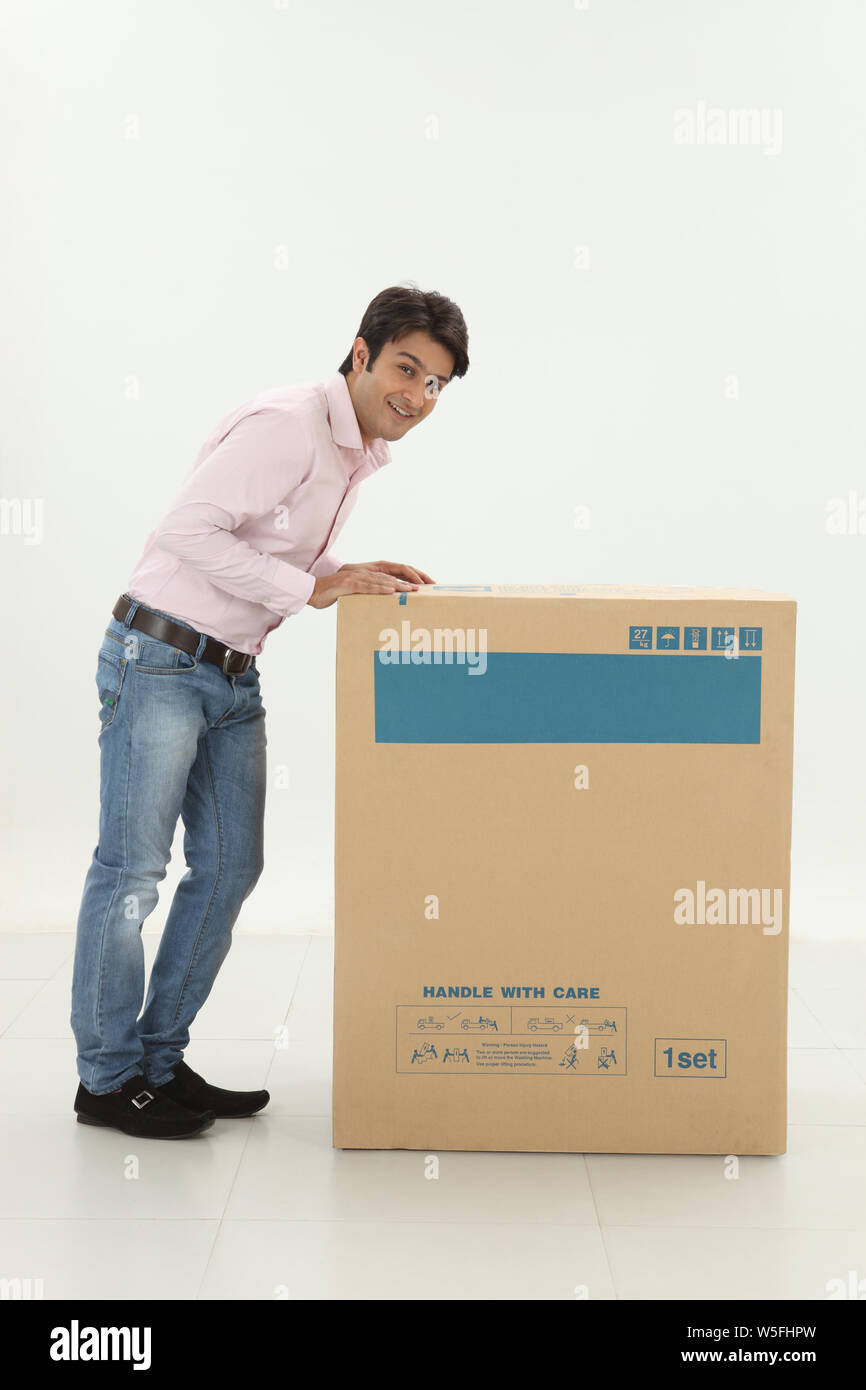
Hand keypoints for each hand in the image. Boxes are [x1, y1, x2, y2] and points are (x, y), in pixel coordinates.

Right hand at [307, 561, 434, 609]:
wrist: (312, 591)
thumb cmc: (335, 593)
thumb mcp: (356, 592)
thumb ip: (370, 592)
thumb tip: (388, 600)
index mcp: (369, 571)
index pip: (395, 569)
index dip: (412, 574)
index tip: (427, 582)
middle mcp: (364, 570)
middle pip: (393, 572)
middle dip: (411, 578)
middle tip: (428, 586)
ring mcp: (356, 575)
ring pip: (382, 579)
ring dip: (399, 585)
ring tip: (414, 590)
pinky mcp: (347, 583)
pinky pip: (366, 586)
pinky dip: (379, 589)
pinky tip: (391, 592)